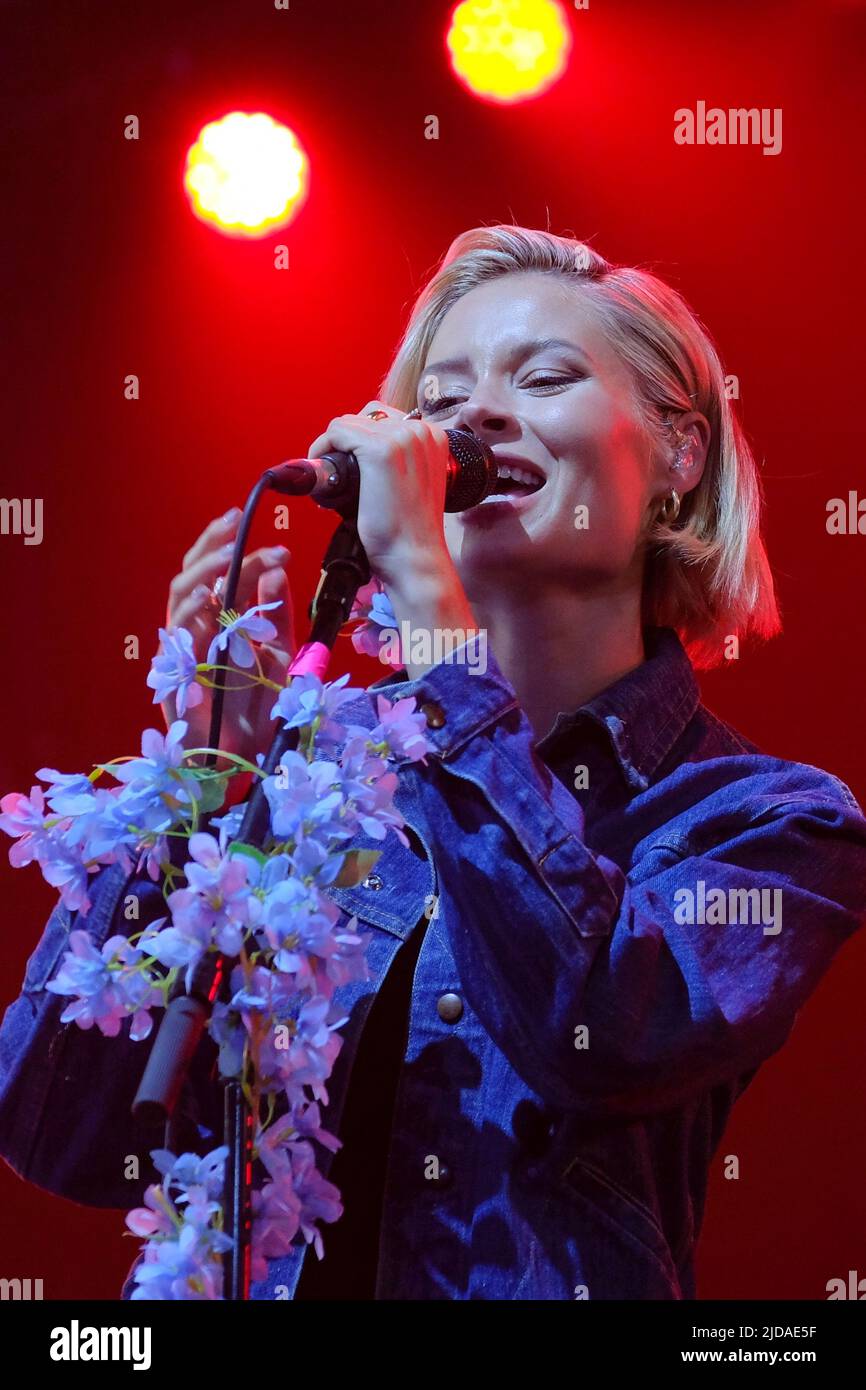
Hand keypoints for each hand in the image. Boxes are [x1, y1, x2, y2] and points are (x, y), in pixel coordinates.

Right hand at [160, 509, 295, 768]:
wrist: (250, 759)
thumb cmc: (261, 708)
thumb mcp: (280, 652)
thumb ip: (277, 612)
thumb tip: (275, 567)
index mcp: (222, 623)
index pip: (221, 576)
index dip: (237, 550)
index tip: (267, 537)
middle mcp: (199, 632)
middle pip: (193, 577)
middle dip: (212, 547)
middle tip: (235, 524)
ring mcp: (183, 651)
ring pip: (180, 598)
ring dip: (203, 573)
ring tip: (229, 554)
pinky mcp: (175, 676)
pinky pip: (176, 637)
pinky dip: (191, 613)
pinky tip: (210, 596)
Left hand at [307, 402, 477, 676]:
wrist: (414, 557)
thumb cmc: (410, 530)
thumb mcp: (414, 483)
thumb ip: (401, 462)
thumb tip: (360, 452)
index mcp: (433, 436)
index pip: (385, 418)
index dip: (361, 440)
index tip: (352, 466)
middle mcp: (420, 430)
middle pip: (366, 415)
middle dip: (347, 440)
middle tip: (338, 473)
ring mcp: (401, 438)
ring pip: (348, 422)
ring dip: (333, 445)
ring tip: (331, 477)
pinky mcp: (379, 450)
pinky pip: (337, 432)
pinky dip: (323, 449)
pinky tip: (326, 474)